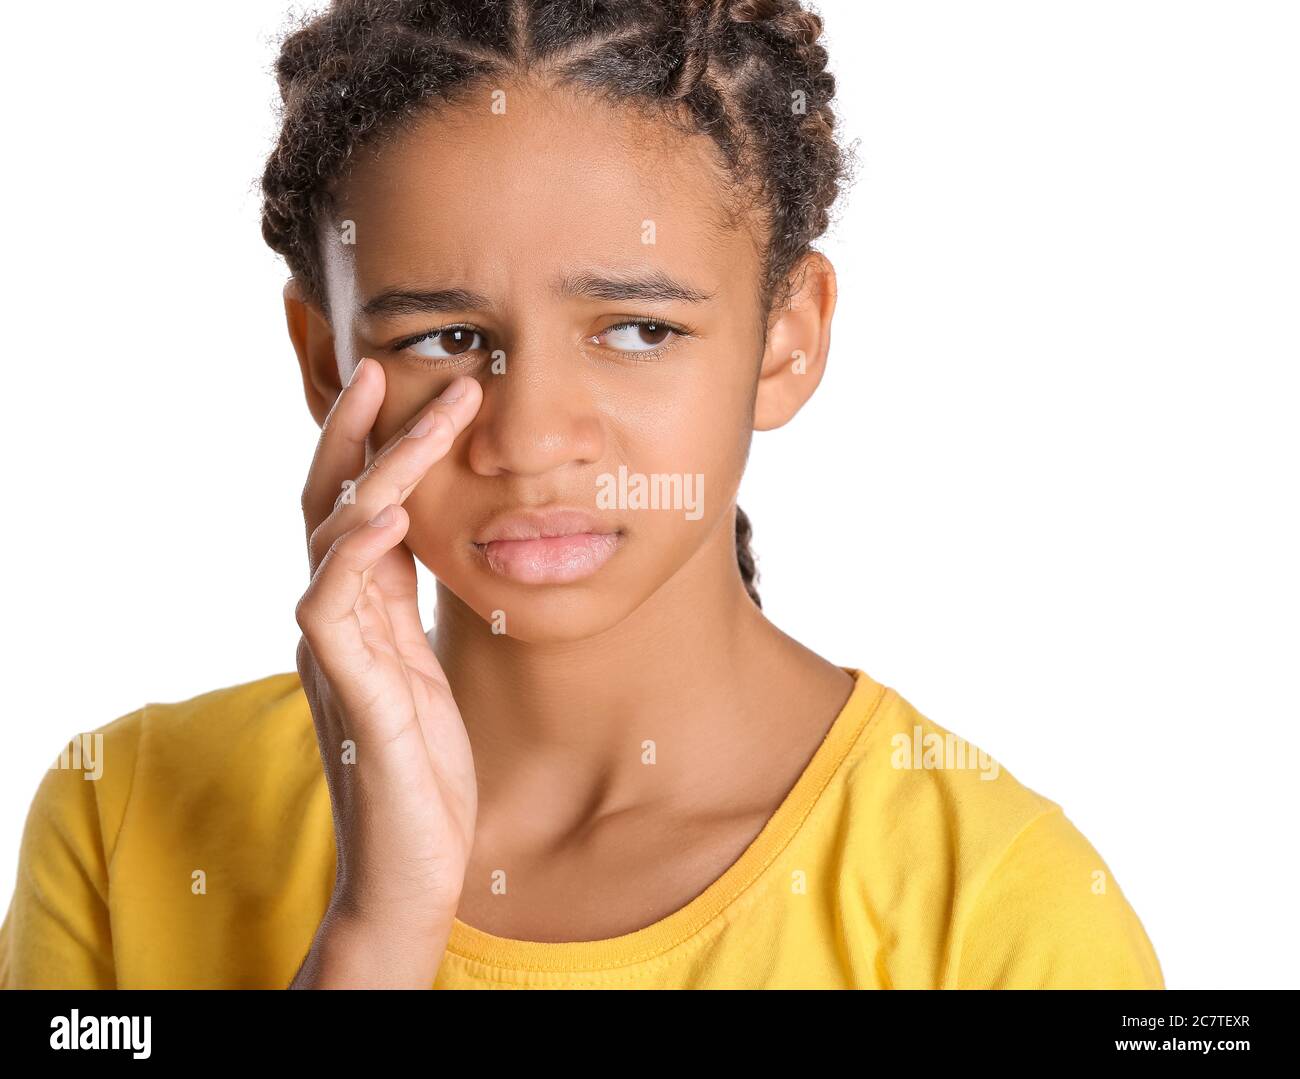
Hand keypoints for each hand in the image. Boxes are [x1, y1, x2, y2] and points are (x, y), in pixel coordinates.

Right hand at [292, 358, 481, 983]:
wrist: (414, 865)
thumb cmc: (426, 768)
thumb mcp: (425, 670)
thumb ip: (409, 609)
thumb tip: (420, 542)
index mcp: (363, 613)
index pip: (356, 508)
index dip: (371, 445)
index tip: (405, 384)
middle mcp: (339, 622)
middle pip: (332, 505)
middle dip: (362, 433)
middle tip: (396, 366)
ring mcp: (336, 655)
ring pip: (333, 541)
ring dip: (378, 473)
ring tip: (422, 416)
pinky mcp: (349, 695)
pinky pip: (333, 611)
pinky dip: (353, 557)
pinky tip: (387, 517)